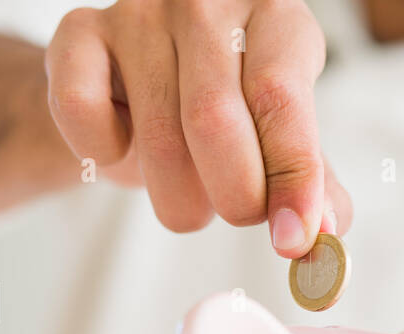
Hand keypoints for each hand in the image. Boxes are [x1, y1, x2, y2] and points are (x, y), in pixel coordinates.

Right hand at [45, 0, 352, 254]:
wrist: (140, 84)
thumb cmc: (226, 111)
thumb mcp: (281, 138)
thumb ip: (311, 183)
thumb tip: (324, 230)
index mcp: (275, 16)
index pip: (280, 101)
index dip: (290, 180)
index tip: (294, 239)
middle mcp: (206, 1)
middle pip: (214, 121)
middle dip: (234, 197)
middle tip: (240, 211)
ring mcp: (139, 12)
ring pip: (157, 139)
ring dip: (181, 198)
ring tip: (192, 190)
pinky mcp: (78, 32)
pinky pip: (82, 113)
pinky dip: (103, 155)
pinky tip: (124, 147)